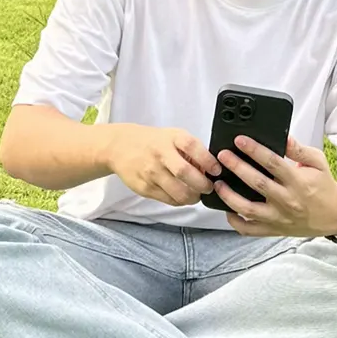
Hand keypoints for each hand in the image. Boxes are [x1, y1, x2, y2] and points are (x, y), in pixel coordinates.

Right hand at [106, 122, 221, 207]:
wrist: (119, 147)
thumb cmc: (152, 142)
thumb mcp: (173, 136)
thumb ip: (191, 151)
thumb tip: (210, 169)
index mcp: (171, 138)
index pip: (192, 147)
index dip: (208, 160)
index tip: (217, 170)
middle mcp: (160, 154)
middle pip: (185, 173)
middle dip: (203, 185)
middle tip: (209, 187)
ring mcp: (151, 173)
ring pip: (178, 193)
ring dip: (193, 197)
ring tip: (197, 195)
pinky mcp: (145, 188)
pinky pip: (168, 200)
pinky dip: (180, 201)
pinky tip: (182, 195)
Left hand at [212, 134, 336, 239]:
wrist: (336, 216)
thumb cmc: (324, 186)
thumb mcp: (318, 162)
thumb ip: (299, 150)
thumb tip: (283, 137)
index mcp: (298, 181)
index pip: (273, 162)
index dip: (254, 150)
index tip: (240, 140)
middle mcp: (287, 200)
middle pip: (257, 183)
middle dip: (237, 167)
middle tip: (222, 156)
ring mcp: (279, 217)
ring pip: (249, 209)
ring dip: (230, 196)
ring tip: (218, 183)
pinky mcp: (274, 229)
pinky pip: (250, 229)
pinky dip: (235, 222)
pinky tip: (227, 210)